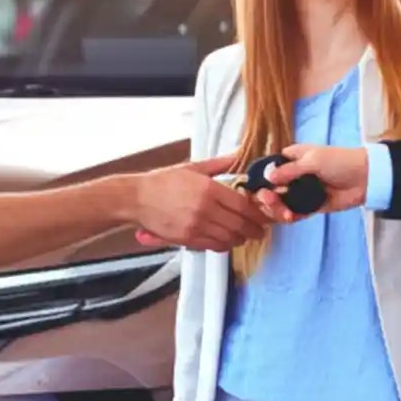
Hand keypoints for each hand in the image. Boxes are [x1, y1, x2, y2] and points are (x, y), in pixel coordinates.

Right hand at [133, 155, 269, 250]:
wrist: (137, 199)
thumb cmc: (163, 181)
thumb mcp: (193, 168)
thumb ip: (220, 164)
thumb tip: (238, 154)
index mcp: (209, 189)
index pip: (243, 206)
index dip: (257, 214)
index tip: (263, 217)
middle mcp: (205, 209)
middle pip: (240, 225)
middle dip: (254, 230)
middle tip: (259, 231)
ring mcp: (196, 226)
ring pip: (229, 238)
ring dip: (240, 239)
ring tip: (244, 235)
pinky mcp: (187, 239)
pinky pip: (214, 246)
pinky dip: (224, 245)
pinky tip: (226, 240)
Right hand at [255, 145, 368, 220]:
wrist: (365, 178)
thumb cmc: (339, 161)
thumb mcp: (312, 161)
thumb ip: (288, 170)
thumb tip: (267, 177)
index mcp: (292, 158)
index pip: (270, 168)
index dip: (261, 178)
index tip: (256, 188)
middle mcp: (294, 175)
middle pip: (272, 188)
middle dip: (267, 196)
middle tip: (270, 201)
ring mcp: (302, 191)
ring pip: (281, 202)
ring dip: (278, 209)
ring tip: (285, 213)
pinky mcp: (311, 206)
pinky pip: (295, 213)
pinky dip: (290, 216)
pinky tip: (291, 217)